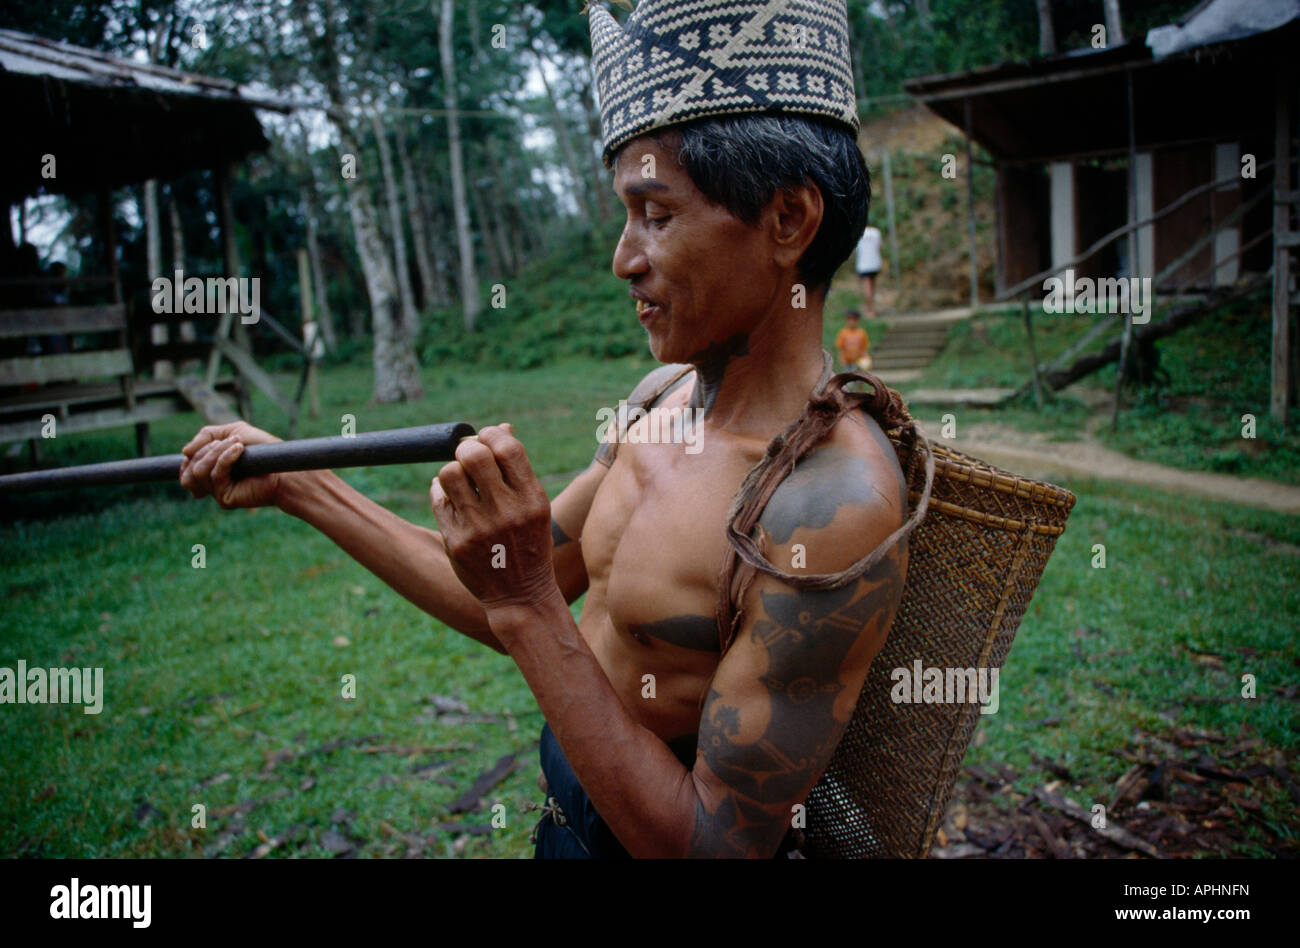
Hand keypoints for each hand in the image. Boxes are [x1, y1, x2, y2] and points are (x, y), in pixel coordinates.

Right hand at [179, 421, 281, 508]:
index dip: (191, 453)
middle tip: (234, 441)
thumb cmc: (263, 450)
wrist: (283, 467)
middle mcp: (211, 482)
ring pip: (198, 469)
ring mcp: (216, 491)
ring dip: (217, 452)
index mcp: (211, 468)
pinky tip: (240, 450)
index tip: (210, 444)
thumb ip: (207, 435)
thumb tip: (184, 452)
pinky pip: (214, 474)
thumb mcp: (234, 431)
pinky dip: (226, 458)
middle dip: (208, 448)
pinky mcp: (224, 498)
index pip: (186, 465)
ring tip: (238, 445)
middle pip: (190, 465)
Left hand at [430, 424, 559, 613]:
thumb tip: (501, 428)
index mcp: (533, 499)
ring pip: (450, 474)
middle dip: (466, 448)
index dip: (491, 434)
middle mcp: (508, 512)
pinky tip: (452, 497)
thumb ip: (518, 469)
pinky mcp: (456, 542)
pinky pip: (438, 498)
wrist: (521, 595)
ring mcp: (479, 528)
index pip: (508, 448)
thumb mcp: (536, 507)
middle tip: (468, 456)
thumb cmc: (529, 543)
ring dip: (453, 470)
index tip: (486, 438)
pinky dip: (441, 490)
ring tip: (461, 480)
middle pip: (473, 455)